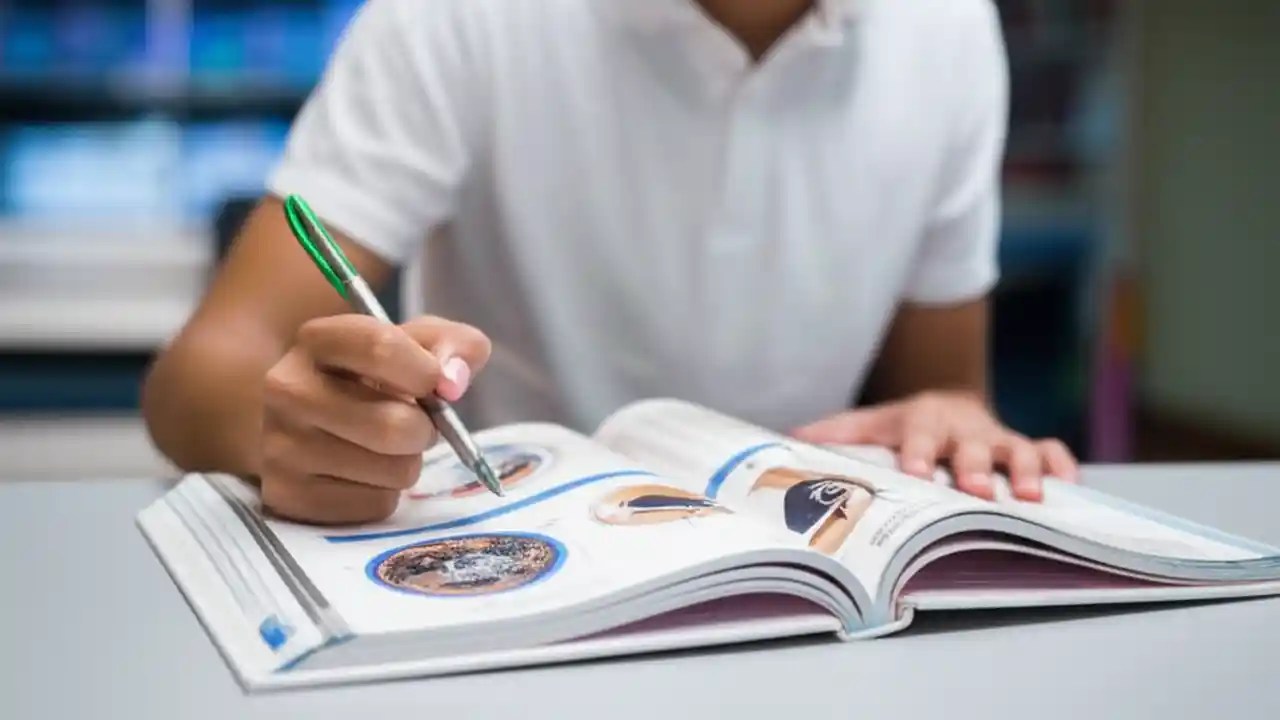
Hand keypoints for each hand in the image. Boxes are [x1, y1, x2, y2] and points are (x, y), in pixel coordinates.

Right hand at [259, 314, 490, 524]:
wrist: (310, 421)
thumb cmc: (373, 377)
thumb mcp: (414, 345)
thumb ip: (451, 345)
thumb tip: (453, 382)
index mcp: (317, 339)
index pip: (381, 348)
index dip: (426, 371)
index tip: (438, 386)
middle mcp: (287, 389)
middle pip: (394, 425)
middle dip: (424, 429)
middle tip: (415, 424)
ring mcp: (280, 445)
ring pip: (393, 471)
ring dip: (407, 463)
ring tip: (385, 448)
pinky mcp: (287, 496)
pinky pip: (376, 506)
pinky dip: (385, 493)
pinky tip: (363, 473)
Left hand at [790, 391, 1077, 501]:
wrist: (944, 405)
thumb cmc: (900, 428)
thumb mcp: (864, 425)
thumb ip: (832, 436)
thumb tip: (785, 442)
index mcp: (921, 419)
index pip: (918, 432)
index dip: (918, 451)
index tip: (916, 471)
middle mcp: (962, 427)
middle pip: (971, 443)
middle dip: (975, 466)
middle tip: (977, 491)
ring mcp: (996, 436)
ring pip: (1016, 447)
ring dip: (1023, 470)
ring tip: (1032, 496)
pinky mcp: (1023, 446)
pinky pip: (1049, 450)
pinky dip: (1060, 465)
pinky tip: (1067, 485)